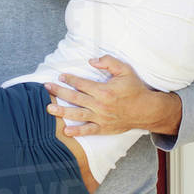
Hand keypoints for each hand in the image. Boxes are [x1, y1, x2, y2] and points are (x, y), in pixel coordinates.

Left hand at [44, 55, 182, 136]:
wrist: (146, 110)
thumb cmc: (135, 89)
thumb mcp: (125, 70)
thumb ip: (109, 62)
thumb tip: (92, 61)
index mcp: (104, 90)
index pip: (81, 84)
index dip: (70, 79)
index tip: (61, 76)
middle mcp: (100, 105)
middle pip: (75, 97)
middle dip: (59, 92)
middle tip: (47, 87)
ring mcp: (101, 118)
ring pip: (78, 114)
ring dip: (62, 111)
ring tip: (49, 108)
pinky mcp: (104, 128)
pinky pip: (88, 130)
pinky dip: (77, 132)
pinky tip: (66, 131)